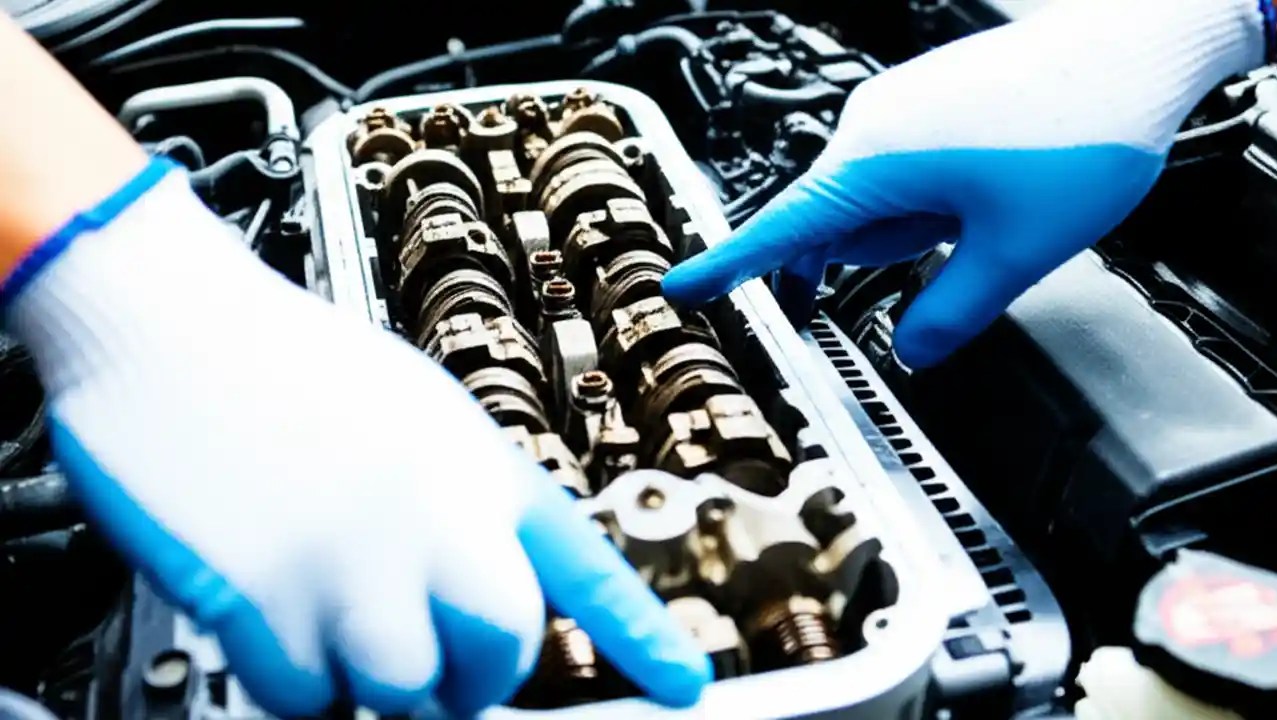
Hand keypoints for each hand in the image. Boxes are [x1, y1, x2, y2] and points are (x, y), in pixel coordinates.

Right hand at [5, 162, 709, 716]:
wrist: (166, 315)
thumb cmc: (282, 361)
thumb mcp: (412, 412)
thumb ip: (455, 502)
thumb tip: (475, 587)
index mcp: (475, 463)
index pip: (582, 564)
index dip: (642, 635)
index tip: (684, 684)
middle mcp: (430, 513)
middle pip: (501, 652)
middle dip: (467, 679)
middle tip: (429, 662)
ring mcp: (351, 557)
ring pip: (402, 691)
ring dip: (369, 676)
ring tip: (327, 611)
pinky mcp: (263, 596)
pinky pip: (304, 696)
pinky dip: (291, 677)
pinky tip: (270, 610)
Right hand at [663, 0, 1263, 367]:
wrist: (1145, 39)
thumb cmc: (1085, 125)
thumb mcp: (1016, 251)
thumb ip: (951, 315)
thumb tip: (911, 354)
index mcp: (873, 160)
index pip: (780, 229)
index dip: (727, 268)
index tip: (679, 290)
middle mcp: (871, 125)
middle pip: (836, 221)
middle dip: (878, 256)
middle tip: (944, 259)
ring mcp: (899, 107)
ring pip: (877, 197)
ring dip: (916, 228)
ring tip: (987, 214)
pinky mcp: (927, 101)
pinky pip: (902, 167)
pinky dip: (929, 198)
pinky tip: (987, 194)